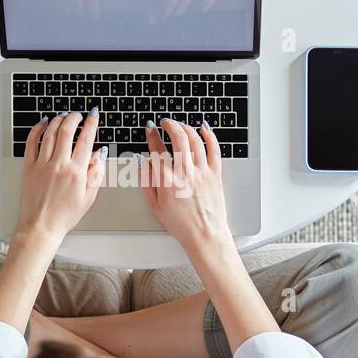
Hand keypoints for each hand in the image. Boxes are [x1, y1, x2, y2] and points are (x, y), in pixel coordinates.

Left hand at [18, 112, 105, 243]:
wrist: (41, 226)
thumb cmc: (65, 216)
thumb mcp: (89, 197)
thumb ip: (96, 173)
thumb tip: (99, 153)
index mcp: (76, 172)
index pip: (86, 140)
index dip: (91, 124)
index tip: (93, 115)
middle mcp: (59, 165)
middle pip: (67, 131)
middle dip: (74, 117)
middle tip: (78, 114)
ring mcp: (42, 165)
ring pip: (49, 133)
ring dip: (58, 120)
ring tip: (63, 116)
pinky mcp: (29, 168)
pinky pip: (31, 143)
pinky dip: (37, 130)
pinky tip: (42, 124)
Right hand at [143, 119, 230, 254]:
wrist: (204, 235)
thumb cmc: (180, 224)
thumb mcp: (154, 205)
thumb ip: (146, 181)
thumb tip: (142, 162)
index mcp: (167, 181)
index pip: (157, 149)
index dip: (152, 135)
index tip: (150, 129)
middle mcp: (185, 173)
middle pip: (178, 138)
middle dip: (170, 125)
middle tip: (165, 122)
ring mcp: (202, 172)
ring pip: (195, 140)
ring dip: (186, 128)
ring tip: (181, 126)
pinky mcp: (215, 174)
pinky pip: (214, 149)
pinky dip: (209, 136)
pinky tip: (203, 129)